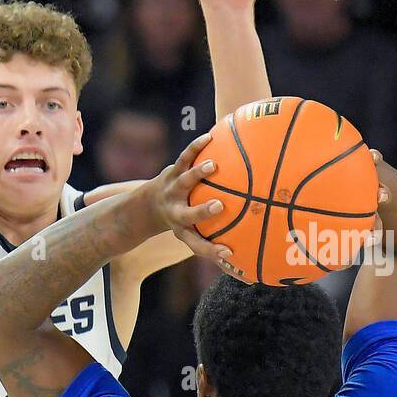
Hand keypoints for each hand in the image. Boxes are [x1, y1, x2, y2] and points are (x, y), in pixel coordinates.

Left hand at [145, 131, 232, 264]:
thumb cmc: (184, 222)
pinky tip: (209, 137)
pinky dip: (195, 147)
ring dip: (197, 173)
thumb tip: (246, 259)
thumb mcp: (196, 235)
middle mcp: (176, 212)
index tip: (228, 252)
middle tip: (220, 206)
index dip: (212, 251)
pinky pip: (184, 158)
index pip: (198, 245)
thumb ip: (218, 244)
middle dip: (202, 211)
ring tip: (213, 165)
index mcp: (184, 230)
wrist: (151, 204)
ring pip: (184, 181)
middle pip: (188, 215)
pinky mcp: (173, 171)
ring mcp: (174, 190)